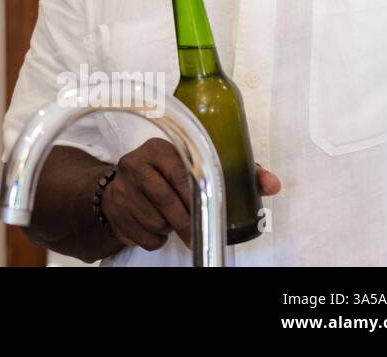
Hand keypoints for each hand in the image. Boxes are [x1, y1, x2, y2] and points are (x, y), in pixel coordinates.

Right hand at [101, 138, 281, 249]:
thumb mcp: (195, 167)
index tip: (208, 212)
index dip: (196, 197)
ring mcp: (121, 187)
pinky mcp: (114, 209)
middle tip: (197, 234)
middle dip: (186, 222)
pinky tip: (156, 226)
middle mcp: (135, 163)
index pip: (181, 173)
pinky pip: (144, 236)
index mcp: (159, 148)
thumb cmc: (167, 177)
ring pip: (155, 220)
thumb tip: (273, 184)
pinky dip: (155, 239)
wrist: (121, 188)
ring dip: (169, 229)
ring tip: (170, 220)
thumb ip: (235, 173)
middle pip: (167, 201)